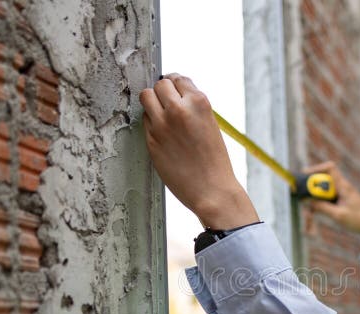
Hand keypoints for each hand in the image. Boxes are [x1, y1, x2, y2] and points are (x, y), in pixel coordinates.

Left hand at [139, 74, 258, 227]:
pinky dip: (151, 123)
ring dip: (153, 103)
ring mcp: (162, 125)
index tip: (174, 90)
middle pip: (159, 85)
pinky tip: (163, 134)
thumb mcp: (210, 124)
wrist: (211, 190)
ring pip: (146, 97)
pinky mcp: (151, 140)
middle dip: (163, 91)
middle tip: (168, 103)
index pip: (178, 78)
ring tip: (162, 116)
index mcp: (199, 103)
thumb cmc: (214, 160)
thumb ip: (193, 107)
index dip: (175, 84)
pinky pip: (145, 121)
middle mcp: (179, 110)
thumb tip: (174, 94)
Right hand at [304, 162, 359, 240]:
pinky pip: (329, 197)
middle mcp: (343, 187)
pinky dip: (322, 203)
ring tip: (310, 209)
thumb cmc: (359, 220)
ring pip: (325, 190)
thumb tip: (307, 202)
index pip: (330, 168)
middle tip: (303, 198)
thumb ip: (322, 208)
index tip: (305, 175)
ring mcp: (343, 193)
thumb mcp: (338, 215)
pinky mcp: (343, 200)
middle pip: (324, 180)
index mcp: (343, 186)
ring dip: (316, 197)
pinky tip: (317, 212)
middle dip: (312, 187)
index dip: (316, 168)